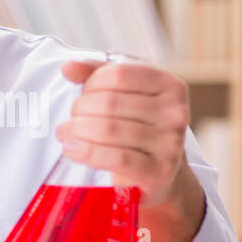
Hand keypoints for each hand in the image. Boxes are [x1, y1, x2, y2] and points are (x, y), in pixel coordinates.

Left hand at [56, 58, 206, 241]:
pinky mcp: (159, 173)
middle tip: (70, 120)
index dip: (91, 84)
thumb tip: (68, 67)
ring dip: (77, 131)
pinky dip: (87, 152)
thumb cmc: (138, 129)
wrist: (160, 174)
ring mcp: (171, 144)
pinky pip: (115, 158)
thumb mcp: (124, 97)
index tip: (82, 96)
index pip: (118, 74)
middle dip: (80, 110)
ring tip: (65, 134)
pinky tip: (72, 150)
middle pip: (110, 102)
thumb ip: (97, 75)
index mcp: (171, 86)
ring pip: (109, 130)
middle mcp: (176, 113)